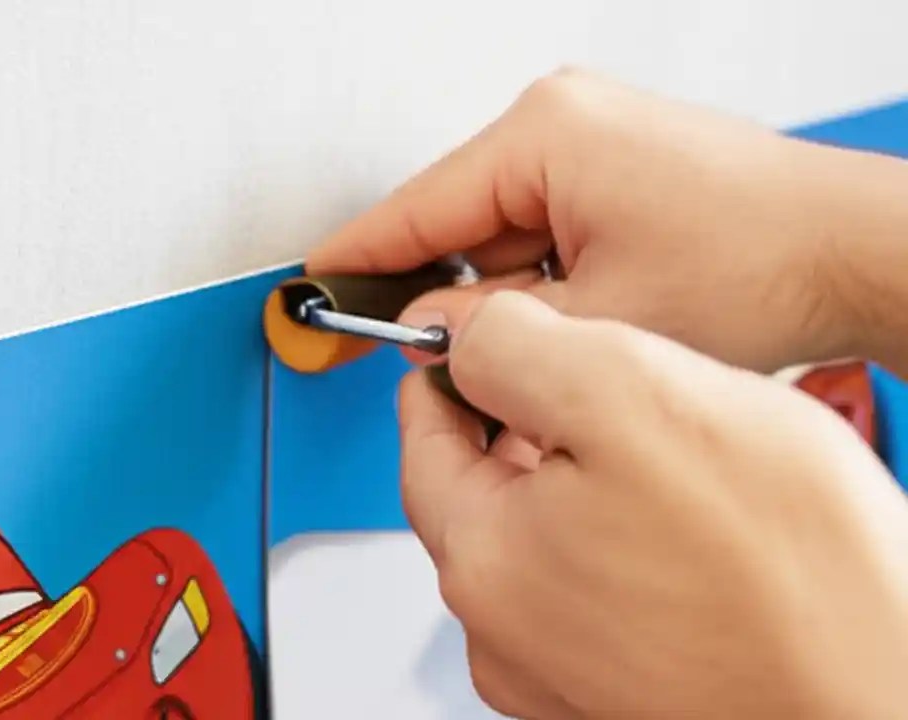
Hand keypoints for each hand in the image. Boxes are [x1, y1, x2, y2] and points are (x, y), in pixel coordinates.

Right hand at [306, 67, 892, 372]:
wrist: (849, 254)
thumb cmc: (760, 264)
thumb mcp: (598, 320)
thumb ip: (491, 332)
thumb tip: (430, 338)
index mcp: (543, 137)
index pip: (415, 208)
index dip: (359, 260)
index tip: (313, 288)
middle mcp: (562, 122)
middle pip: (455, 222)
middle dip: (447, 295)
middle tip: (429, 354)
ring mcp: (590, 140)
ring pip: (500, 233)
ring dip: (505, 293)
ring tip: (552, 336)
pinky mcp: (614, 166)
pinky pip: (541, 226)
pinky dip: (540, 277)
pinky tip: (575, 313)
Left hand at [400, 290, 907, 717]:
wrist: (885, 695)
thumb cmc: (788, 572)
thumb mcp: (630, 394)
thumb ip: (517, 349)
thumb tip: (466, 335)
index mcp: (482, 561)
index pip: (423, 442)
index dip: (454, 375)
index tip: (477, 342)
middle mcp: (504, 636)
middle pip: (486, 494)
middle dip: (531, 429)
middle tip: (599, 390)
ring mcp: (562, 676)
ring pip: (546, 541)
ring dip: (585, 486)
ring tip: (666, 459)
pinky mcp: (621, 694)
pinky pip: (596, 593)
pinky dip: (624, 545)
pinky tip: (689, 528)